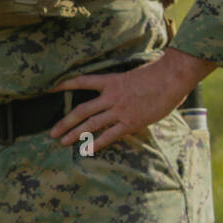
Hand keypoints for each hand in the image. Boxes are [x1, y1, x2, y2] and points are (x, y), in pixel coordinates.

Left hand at [49, 48, 216, 151]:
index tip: (50, 88)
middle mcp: (111, 96)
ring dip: (75, 134)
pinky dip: (97, 143)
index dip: (65, 84)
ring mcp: (120, 110)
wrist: (173, 77)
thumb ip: (127, 83)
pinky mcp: (130, 122)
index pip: (82, 81)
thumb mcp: (137, 74)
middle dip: (65, 122)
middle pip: (82, 110)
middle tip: (52, 132)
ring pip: (92, 124)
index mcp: (111, 81)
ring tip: (62, 142)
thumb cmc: (160, 72)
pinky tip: (86, 150)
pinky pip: (110, 135)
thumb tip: (128, 88)